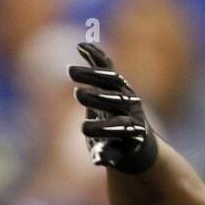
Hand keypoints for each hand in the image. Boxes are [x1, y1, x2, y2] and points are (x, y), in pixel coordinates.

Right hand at [68, 43, 157, 173]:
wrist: (134, 135)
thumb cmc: (118, 149)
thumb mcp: (112, 156)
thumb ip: (107, 155)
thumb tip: (99, 158)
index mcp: (133, 128)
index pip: (119, 126)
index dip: (103, 127)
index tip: (84, 130)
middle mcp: (132, 106)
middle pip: (115, 99)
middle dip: (97, 98)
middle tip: (77, 95)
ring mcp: (125, 91)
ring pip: (110, 80)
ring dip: (91, 75)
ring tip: (70, 71)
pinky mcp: (117, 81)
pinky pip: (106, 66)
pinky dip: (94, 56)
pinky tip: (80, 46)